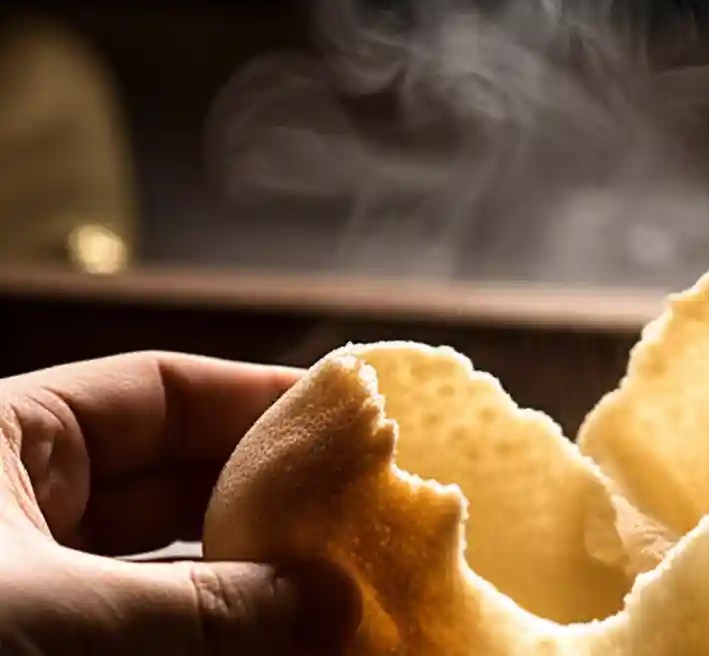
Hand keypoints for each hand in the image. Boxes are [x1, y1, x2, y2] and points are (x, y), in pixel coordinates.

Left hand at [0, 352, 359, 654]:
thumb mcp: (65, 614)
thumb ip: (208, 607)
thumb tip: (338, 603)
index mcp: (4, 436)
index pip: (160, 389)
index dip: (260, 398)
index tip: (351, 416)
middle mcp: (19, 498)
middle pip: (174, 476)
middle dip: (270, 499)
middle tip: (362, 512)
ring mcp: (29, 580)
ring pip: (164, 562)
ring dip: (248, 581)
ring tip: (334, 589)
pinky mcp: (44, 641)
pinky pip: (142, 629)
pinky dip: (208, 637)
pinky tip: (274, 640)